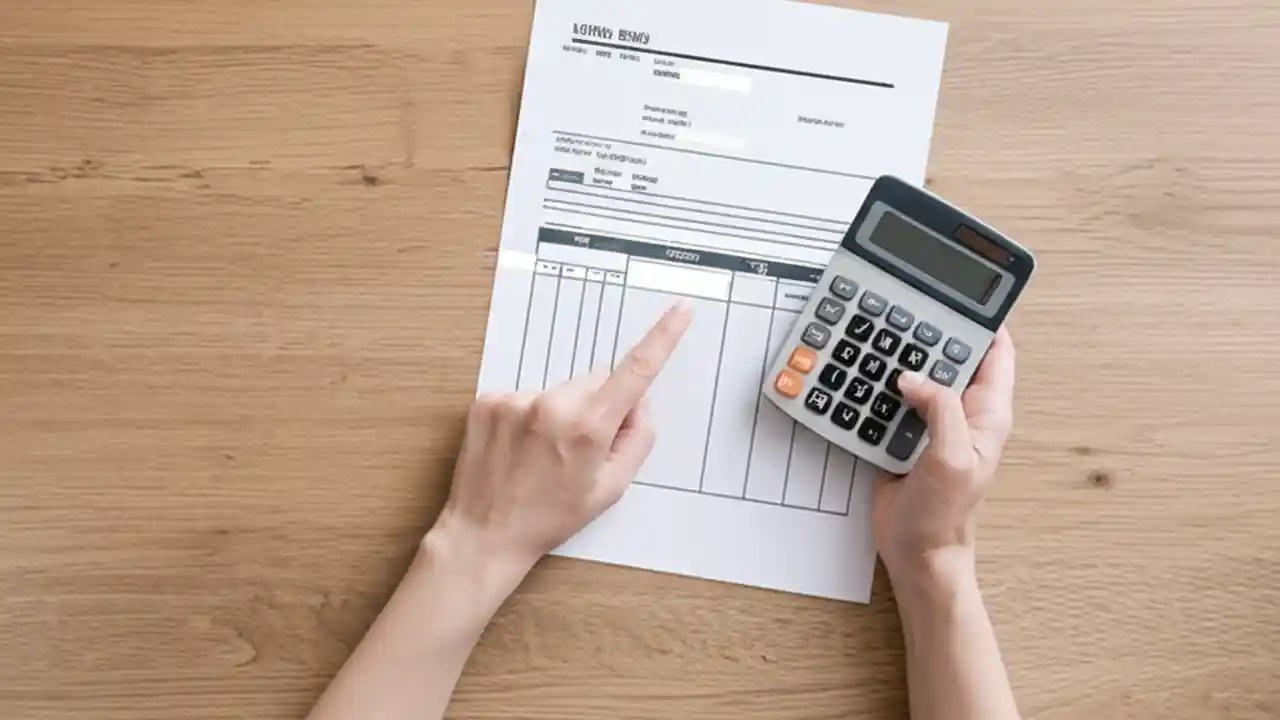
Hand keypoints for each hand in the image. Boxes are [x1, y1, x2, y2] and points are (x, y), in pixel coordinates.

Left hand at [432, 300, 692, 577]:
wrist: (484, 534)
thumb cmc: (549, 518)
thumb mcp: (610, 489)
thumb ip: (637, 440)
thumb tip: (640, 403)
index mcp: (588, 429)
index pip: (635, 372)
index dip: (663, 337)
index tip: (680, 310)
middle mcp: (551, 406)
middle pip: (595, 383)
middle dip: (597, 407)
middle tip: (578, 450)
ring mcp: (515, 400)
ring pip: (559, 391)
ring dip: (558, 414)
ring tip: (540, 456)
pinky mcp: (488, 400)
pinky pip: (525, 396)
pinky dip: (527, 417)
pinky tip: (517, 449)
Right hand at [872, 328, 1016, 581]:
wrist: (916, 553)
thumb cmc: (944, 515)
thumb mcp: (952, 457)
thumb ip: (940, 409)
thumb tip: (913, 376)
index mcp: (987, 412)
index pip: (995, 351)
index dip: (981, 320)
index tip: (957, 295)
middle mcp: (961, 412)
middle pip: (946, 355)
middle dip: (925, 334)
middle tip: (901, 312)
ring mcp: (930, 423)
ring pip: (912, 374)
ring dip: (893, 360)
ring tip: (874, 337)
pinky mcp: (901, 435)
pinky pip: (886, 401)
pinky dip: (871, 388)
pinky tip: (856, 377)